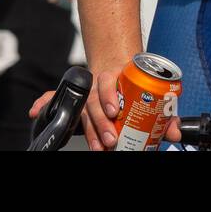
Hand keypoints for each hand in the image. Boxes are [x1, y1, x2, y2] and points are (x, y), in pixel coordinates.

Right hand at [28, 64, 182, 151]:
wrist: (120, 65)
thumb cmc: (135, 82)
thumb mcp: (152, 92)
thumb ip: (165, 113)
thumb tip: (176, 134)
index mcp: (114, 76)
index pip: (107, 83)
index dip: (110, 97)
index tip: (115, 111)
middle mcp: (96, 85)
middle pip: (93, 103)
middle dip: (100, 123)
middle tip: (110, 139)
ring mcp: (85, 92)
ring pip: (81, 110)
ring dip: (86, 129)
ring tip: (96, 146)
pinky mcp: (76, 100)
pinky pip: (54, 97)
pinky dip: (43, 102)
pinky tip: (35, 110)